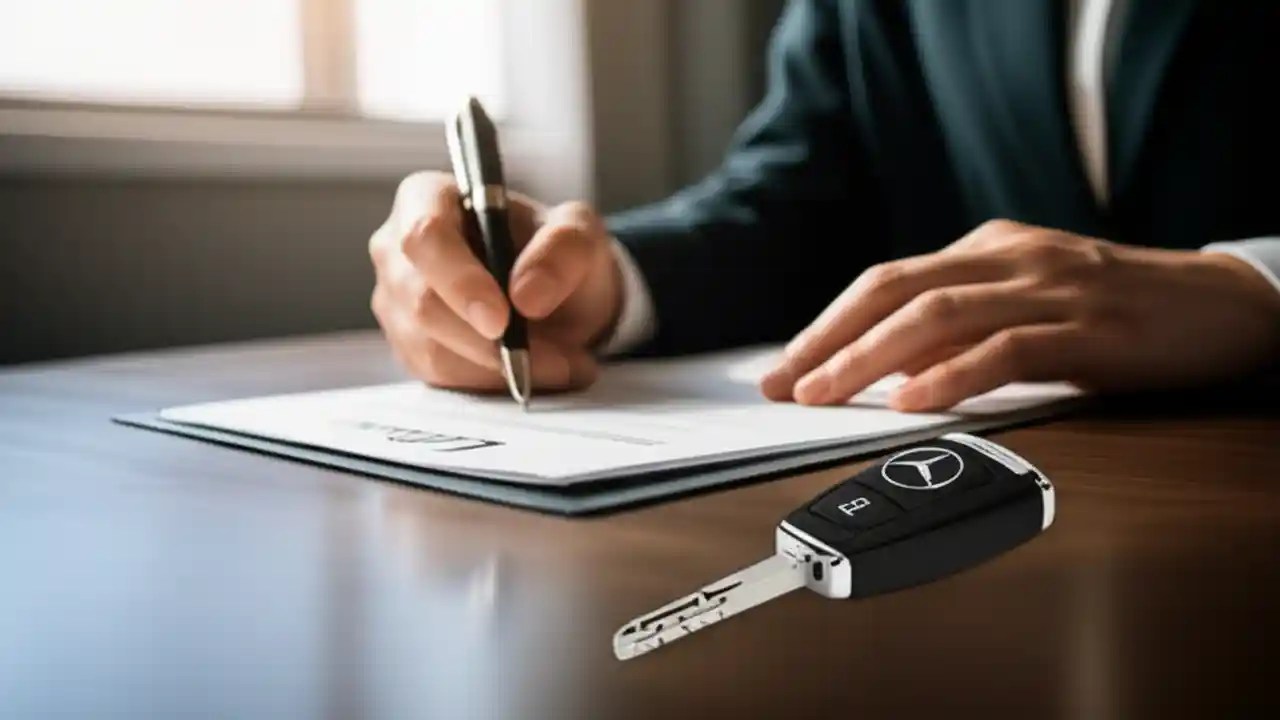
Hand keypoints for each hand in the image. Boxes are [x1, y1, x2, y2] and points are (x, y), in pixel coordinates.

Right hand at [369, 171, 622, 392]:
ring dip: (500, 367)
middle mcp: (397, 249)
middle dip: (489, 340)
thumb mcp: (579, 235)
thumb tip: (527, 295)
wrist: (553, 296)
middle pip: (422, 302)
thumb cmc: (555, 252)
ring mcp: (396, 302)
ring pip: (431, 348)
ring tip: (563, 366)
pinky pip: (440, 378)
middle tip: (559, 357)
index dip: (460, 281)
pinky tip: (534, 373)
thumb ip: (563, 250)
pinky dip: (491, 383)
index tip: (503, 320)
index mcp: (428, 197)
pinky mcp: (408, 347)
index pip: (425, 236)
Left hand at [760, 219, 1279, 410]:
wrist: (1223, 305)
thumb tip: (884, 368)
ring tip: (824, 393)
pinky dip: (951, 374)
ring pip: (936, 315)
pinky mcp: (1087, 328)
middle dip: (828, 339)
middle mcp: (1010, 258)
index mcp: (988, 250)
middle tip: (782, 384)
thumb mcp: (1028, 303)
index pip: (885, 282)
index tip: (781, 367)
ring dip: (868, 357)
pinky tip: (911, 399)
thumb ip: (965, 324)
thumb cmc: (1118, 311)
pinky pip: (1005, 348)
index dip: (826, 325)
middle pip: (893, 290)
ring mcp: (1049, 289)